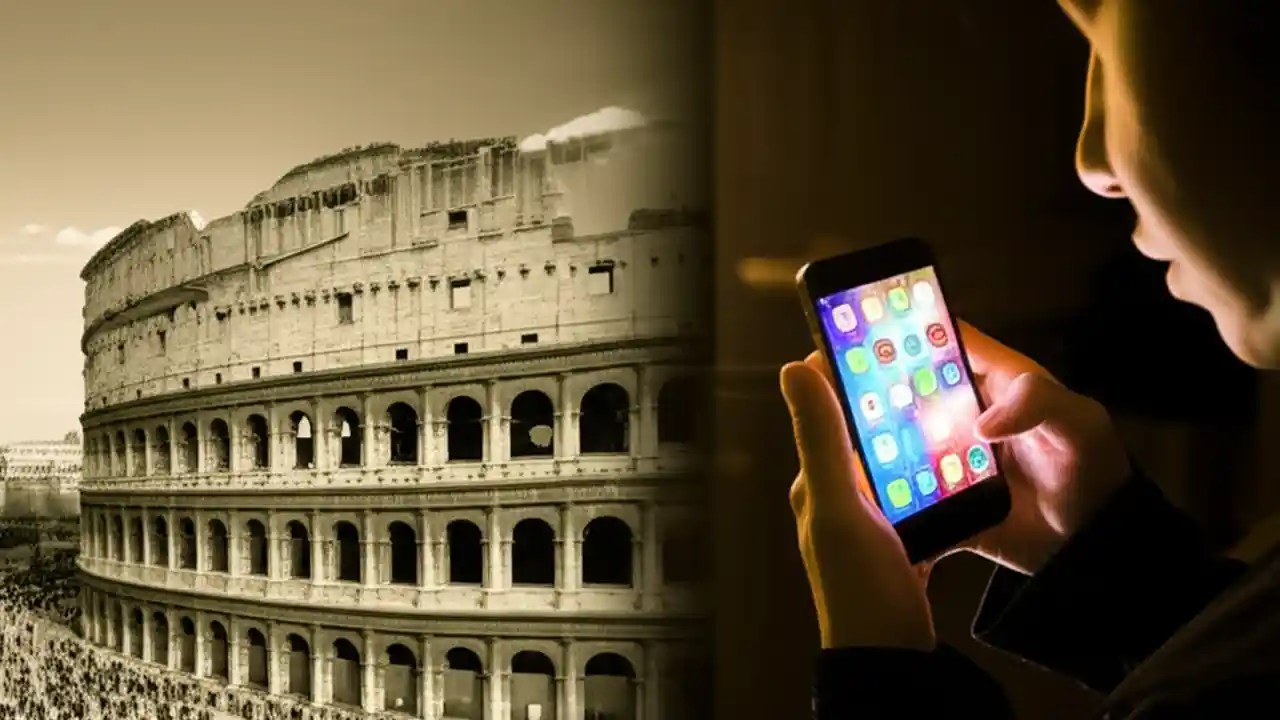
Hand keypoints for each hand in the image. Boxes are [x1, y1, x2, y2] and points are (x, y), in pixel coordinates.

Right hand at [780, 320, 1132, 649]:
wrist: (1093, 547)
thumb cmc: (1093, 469)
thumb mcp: (1079, 425)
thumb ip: (1039, 405)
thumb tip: (983, 424)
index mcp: (991, 381)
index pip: (941, 341)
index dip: (903, 329)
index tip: (857, 328)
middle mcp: (961, 415)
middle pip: (904, 392)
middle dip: (865, 389)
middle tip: (824, 388)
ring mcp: (947, 458)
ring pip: (894, 442)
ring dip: (865, 445)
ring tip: (828, 444)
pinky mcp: (941, 502)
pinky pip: (903, 496)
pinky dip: (882, 499)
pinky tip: (854, 499)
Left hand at [781, 358, 935, 650]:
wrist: (890, 659)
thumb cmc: (859, 589)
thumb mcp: (841, 506)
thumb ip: (820, 439)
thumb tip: (794, 369)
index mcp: (816, 484)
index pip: (825, 411)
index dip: (843, 372)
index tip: (872, 335)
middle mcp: (836, 501)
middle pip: (862, 436)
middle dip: (887, 402)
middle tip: (923, 366)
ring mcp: (867, 525)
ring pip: (890, 464)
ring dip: (913, 437)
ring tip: (947, 407)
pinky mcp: (896, 546)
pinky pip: (914, 498)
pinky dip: (932, 478)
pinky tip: (957, 468)